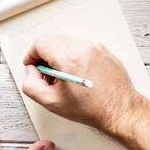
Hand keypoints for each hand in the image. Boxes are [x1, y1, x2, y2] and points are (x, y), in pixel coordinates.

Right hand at [21, 36, 146, 134]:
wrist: (118, 109)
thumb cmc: (90, 108)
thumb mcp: (50, 101)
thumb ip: (31, 84)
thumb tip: (31, 71)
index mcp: (70, 58)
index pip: (41, 43)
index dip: (32, 55)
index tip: (32, 64)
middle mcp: (85, 48)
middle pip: (54, 41)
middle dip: (45, 56)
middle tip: (47, 75)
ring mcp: (97, 48)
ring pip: (68, 43)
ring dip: (60, 57)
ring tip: (63, 78)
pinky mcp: (105, 51)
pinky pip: (82, 48)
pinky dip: (74, 57)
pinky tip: (76, 75)